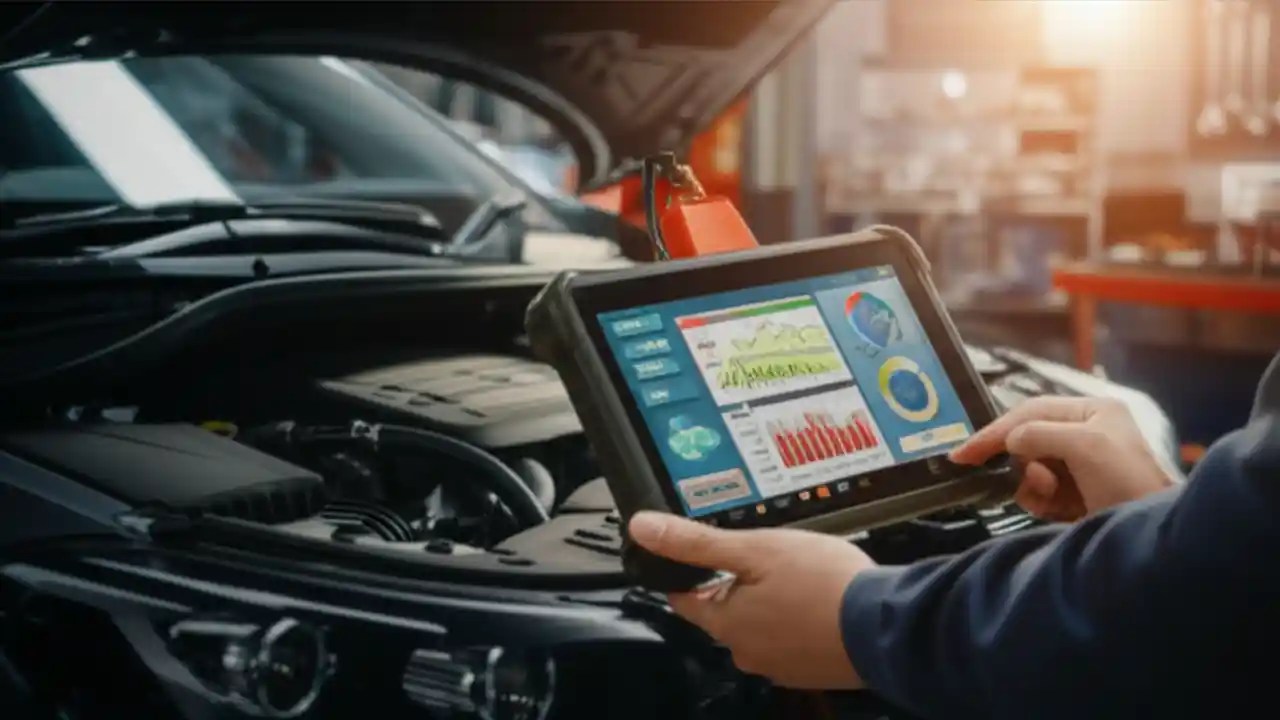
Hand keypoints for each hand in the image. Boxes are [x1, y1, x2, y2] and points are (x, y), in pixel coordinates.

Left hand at [628, 511, 873, 689]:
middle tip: (765, 557)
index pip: (685, 598)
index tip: (701, 555)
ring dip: (771, 602)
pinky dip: (798, 620)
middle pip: (725, 612)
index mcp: (725, 624)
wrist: (886, 627)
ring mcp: (780, 666)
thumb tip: (642, 528)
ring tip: (798, 576)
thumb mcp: (754, 548)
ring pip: (761, 626)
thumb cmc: (823, 585)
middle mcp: (746, 653)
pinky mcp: (811, 671)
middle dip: (739, 584)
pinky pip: (791, 640)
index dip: (690, 572)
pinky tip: (819, 601)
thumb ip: (695, 542)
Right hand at [949, 396, 1174, 520]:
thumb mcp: (1085, 446)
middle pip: (1027, 439)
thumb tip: (1009, 442)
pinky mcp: (1076, 496)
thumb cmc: (1127, 482)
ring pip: (1029, 468)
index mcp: (1092, 411)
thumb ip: (1040, 434)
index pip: (1031, 411)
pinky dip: (1040, 500)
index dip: (995, 430)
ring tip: (1050, 494)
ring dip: (1032, 483)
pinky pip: (1039, 492)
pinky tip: (1056, 508)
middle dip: (1020, 460)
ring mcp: (1081, 466)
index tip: (962, 454)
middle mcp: (1085, 433)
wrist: (1156, 541)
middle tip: (1005, 478)